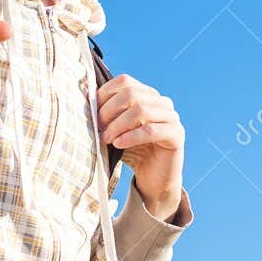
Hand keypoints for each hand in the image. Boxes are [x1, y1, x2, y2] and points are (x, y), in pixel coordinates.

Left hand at [97, 74, 184, 219]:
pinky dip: (131, 136)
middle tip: (97, 127)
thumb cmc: (131, 151)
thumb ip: (106, 116)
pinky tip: (119, 144)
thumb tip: (84, 103)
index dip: (105, 94)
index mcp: (147, 95)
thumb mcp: (115, 130)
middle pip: (131, 94)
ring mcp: (171, 116)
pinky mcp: (176, 134)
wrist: (153, 179)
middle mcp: (161, 102)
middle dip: (109, 110)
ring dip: (118, 125)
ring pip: (141, 110)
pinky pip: (151, 130)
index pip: (125, 81)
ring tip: (106, 139)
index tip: (91, 111)